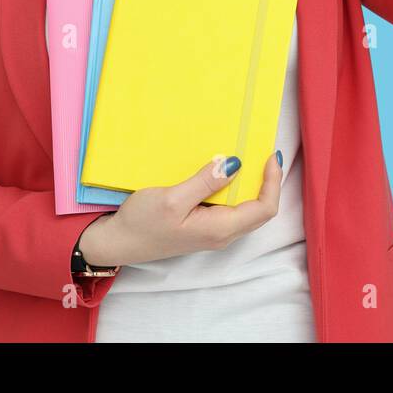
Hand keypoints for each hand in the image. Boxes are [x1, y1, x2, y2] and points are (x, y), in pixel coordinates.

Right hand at [76, 152, 283, 265]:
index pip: (264, 208)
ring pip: (247, 208)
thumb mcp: (172, 199)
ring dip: (253, 184)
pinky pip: (231, 207)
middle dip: (268, 181)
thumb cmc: (142, 223)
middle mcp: (223, 234)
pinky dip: (236, 188)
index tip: (269, 155)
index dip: (273, 182)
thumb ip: (205, 182)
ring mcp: (214, 231)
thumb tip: (235, 163)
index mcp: (219, 229)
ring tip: (251, 156)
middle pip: (260, 210)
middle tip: (264, 151)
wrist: (119, 242)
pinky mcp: (205, 226)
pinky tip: (227, 171)